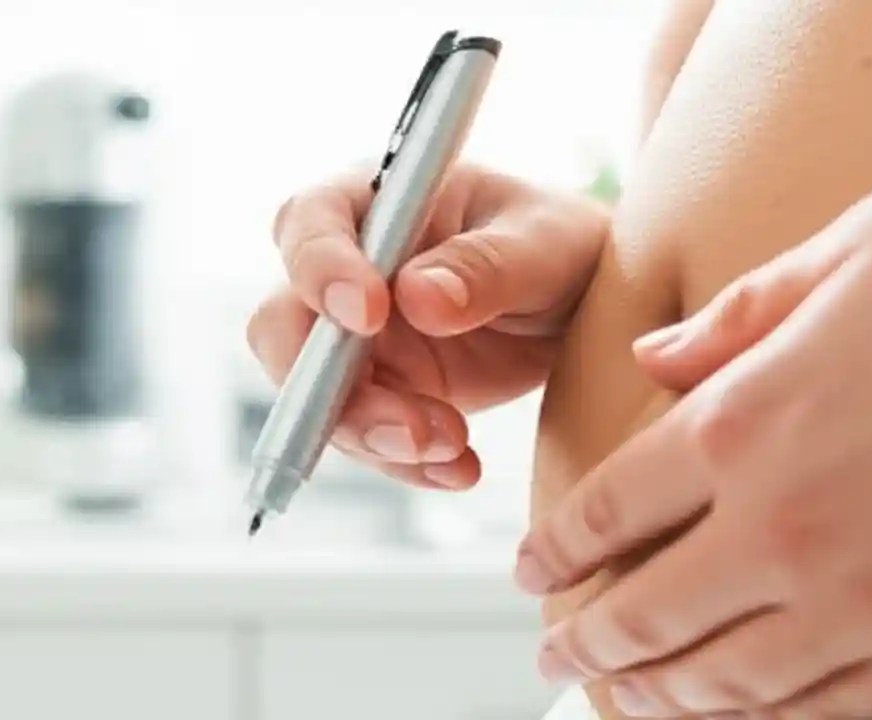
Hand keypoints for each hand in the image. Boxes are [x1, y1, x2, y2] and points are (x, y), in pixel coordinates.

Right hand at [247, 165, 606, 489]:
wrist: (587, 314)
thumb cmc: (566, 247)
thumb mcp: (548, 244)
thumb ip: (488, 265)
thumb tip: (419, 297)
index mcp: (377, 202)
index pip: (309, 221)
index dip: (320, 268)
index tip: (368, 313)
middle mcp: (349, 269)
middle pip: (284, 324)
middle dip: (327, 383)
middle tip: (402, 420)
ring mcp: (357, 340)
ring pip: (315, 395)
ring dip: (370, 433)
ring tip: (449, 448)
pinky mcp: (381, 394)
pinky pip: (364, 438)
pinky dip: (405, 463)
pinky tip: (458, 468)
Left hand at [516, 184, 871, 716]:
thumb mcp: (845, 261)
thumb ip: (733, 322)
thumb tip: (650, 359)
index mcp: (745, 425)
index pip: (610, 507)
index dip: (556, 547)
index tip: (529, 568)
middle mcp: (787, 525)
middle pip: (647, 610)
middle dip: (587, 642)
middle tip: (552, 656)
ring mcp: (865, 598)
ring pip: (728, 676)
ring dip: (660, 694)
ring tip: (620, 694)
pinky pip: (824, 704)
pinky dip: (765, 716)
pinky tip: (736, 712)